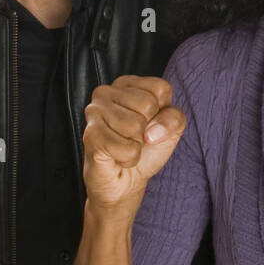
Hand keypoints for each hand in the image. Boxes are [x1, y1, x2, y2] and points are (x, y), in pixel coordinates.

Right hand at [82, 75, 186, 211]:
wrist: (126, 181)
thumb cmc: (147, 149)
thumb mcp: (172, 128)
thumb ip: (174, 118)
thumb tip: (152, 132)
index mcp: (128, 83)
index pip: (161, 88)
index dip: (162, 112)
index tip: (150, 123)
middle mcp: (106, 92)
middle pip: (148, 104)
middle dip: (148, 129)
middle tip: (134, 138)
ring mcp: (94, 111)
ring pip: (136, 125)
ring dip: (137, 145)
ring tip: (124, 146)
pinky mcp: (89, 135)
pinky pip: (127, 148)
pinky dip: (129, 158)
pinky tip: (116, 157)